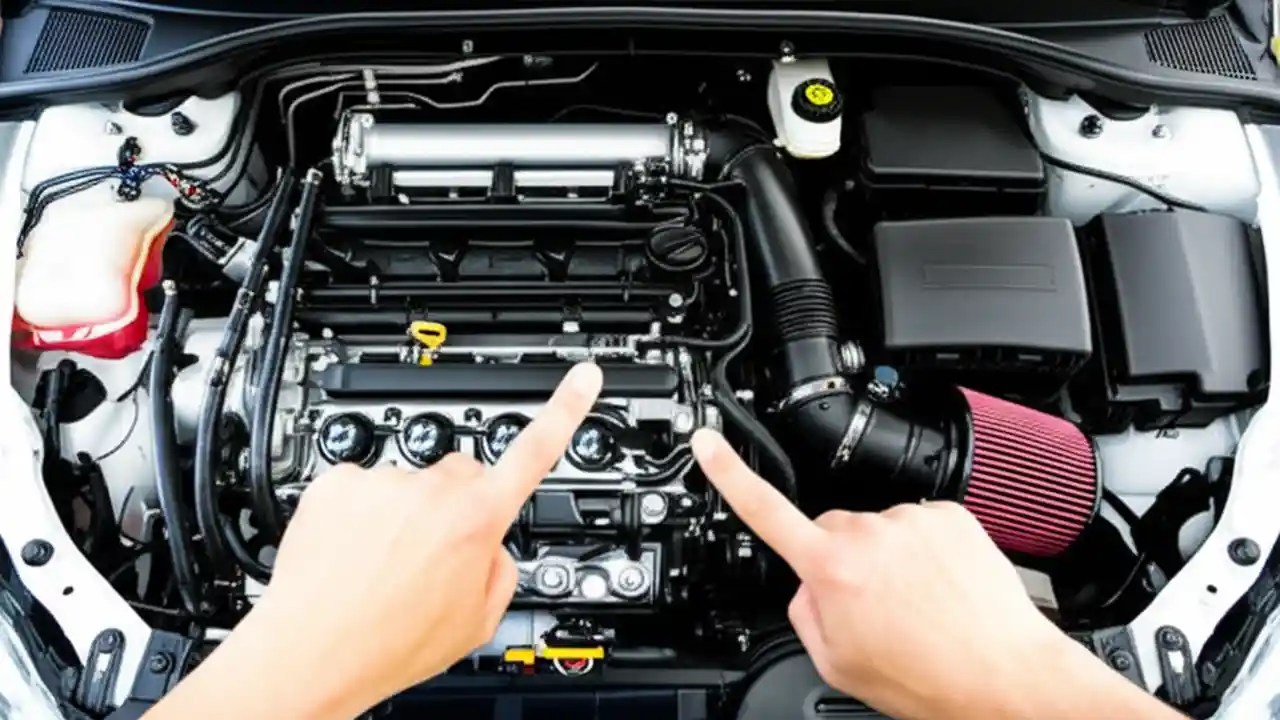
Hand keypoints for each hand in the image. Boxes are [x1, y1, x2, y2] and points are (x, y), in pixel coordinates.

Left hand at [147, 363, 602, 719]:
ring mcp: (383, 482)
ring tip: (380, 566)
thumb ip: (500, 570)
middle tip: (431, 554)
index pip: (536, 450)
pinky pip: (359, 487)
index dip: (566, 408)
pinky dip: (357, 514)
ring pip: (406, 484)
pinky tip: (351, 553)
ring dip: (400, 515)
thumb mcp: (476, 622)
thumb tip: (492, 547)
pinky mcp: (337, 483)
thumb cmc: (391, 644)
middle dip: (455, 503)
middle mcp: (433, 490)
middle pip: (462, 474)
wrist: (312, 653)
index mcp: (478, 520)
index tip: (582, 377)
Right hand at [691, 428, 1182, 719]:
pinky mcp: (951, 515)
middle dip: (840, 559)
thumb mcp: (838, 663)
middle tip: (873, 606)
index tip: (709, 442)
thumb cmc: (928, 679)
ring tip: (919, 604)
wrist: (1005, 676)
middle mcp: (870, 533)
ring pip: (880, 529)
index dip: (728, 473)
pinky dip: (926, 552)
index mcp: (831, 568)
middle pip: (831, 529)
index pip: (764, 509)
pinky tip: (941, 588)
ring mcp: (913, 519)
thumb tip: (806, 588)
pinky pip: (920, 525)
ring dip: (889, 558)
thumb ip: (804, 614)